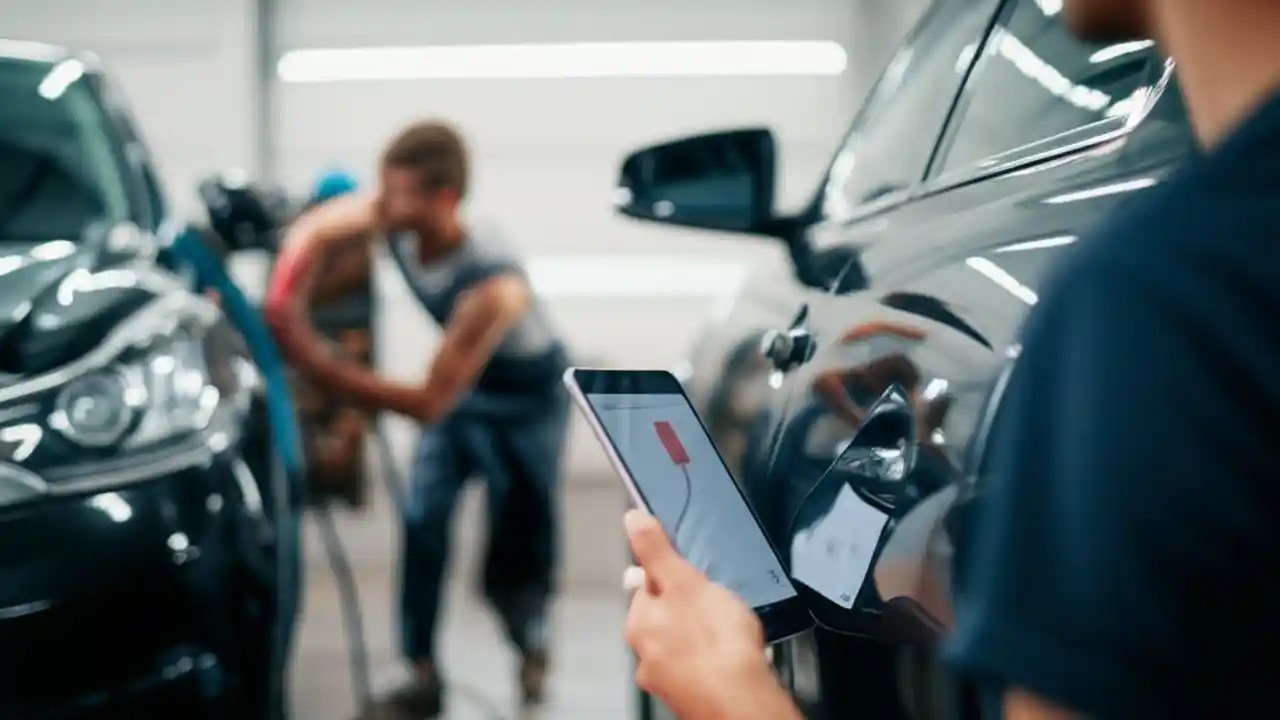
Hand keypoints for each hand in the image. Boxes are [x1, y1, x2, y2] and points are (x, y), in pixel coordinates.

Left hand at [623, 511, 800, 719]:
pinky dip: (713, 661)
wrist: (742, 701)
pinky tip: (730, 657)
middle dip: (689, 608)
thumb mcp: (684, 580)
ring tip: (728, 634)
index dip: (675, 576)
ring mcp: (666, 678)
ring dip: (701, 636)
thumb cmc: (717, 644)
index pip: (649, 585)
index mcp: (639, 621)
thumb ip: (656, 550)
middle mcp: (645, 653)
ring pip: (682, 643)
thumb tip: (632, 520)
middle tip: (717, 606)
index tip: (695, 578)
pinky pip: (700, 667)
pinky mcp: (690, 696)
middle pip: (666, 616)